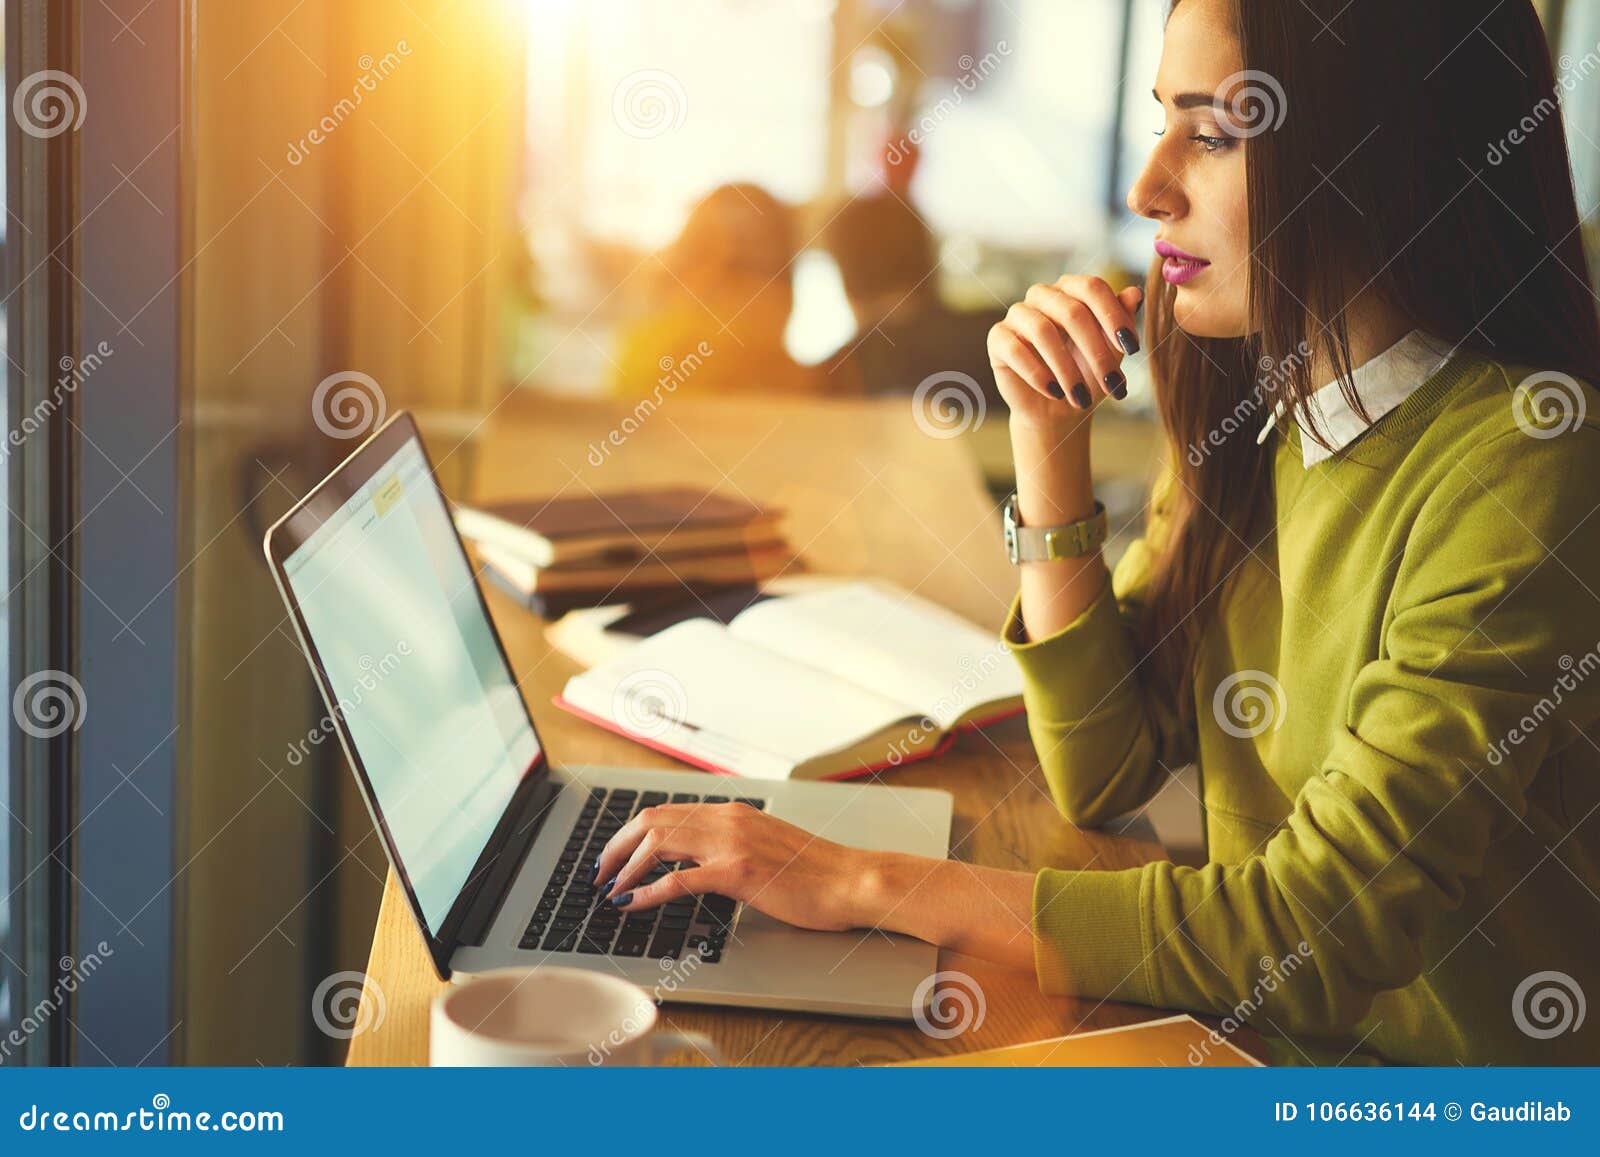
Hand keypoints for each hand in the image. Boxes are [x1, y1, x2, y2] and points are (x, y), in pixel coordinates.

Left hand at [591, 802, 873, 931]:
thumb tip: (701, 862)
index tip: (615, 855)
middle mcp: (727, 819)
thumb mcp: (766, 848)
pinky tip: (631, 903)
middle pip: (652, 820)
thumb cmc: (816, 873)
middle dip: (616, 846)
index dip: (631, 832)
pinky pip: (678, 879)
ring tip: (609, 888)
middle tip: (599, 872)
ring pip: (658, 841)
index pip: (666, 811)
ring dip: (625, 867)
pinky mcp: (738, 871)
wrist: (851, 881)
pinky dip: (646, 891)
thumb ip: (733, 846)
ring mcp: (731, 843)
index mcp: (732, 812)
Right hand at [987, 275, 1143, 430]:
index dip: (1113, 316)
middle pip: (1071, 311)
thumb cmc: (1086, 374)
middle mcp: (1042, 295)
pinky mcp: (997, 338)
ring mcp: (1017, 314)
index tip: (1132, 348)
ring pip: (1042, 331)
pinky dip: (1037, 374)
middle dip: (1096, 352)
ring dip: (1066, 369)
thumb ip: (1121, 320)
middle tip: (1112, 384)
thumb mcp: (1111, 350)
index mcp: (1071, 289)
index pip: (1092, 287)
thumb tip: (1135, 293)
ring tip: (1081, 398)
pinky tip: (1054, 393)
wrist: (1057, 409)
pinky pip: (1015, 349)